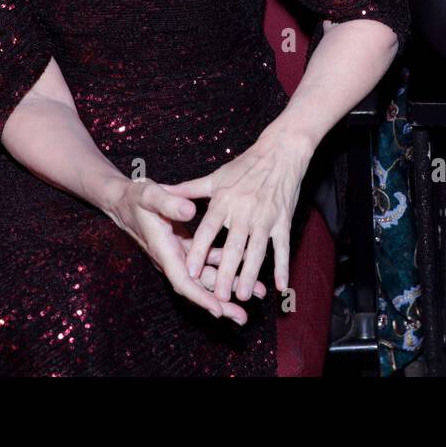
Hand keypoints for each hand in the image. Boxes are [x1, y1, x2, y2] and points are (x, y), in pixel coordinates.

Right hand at [106, 177, 249, 322]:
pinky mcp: (186, 248)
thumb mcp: (150, 196)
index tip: (218, 310)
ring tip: (256, 293)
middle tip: (243, 317)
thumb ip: (169, 203)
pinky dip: (225, 265)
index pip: (183, 281)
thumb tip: (190, 211)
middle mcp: (173, 258)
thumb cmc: (136, 198)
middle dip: (220, 303)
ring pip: (207, 276)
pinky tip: (245, 265)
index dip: (200, 297)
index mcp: (164, 250)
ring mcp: (181, 255)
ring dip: (229, 285)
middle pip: (198, 287)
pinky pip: (208, 261)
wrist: (125, 200)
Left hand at [162, 128, 310, 304]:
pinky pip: (282, 247)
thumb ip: (188, 190)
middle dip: (227, 271)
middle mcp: (244, 211)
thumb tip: (162, 190)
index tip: (190, 271)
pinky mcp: (283, 220)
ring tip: (243, 295)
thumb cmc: (246, 165)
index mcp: (224, 201)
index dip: (199, 251)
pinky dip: (282, 266)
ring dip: (250, 273)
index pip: (208, 229)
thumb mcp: (215, 176)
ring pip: (257, 250)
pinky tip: (281, 286)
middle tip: (219, 295)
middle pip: (234, 245)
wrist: (281, 151)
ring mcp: (265, 217)